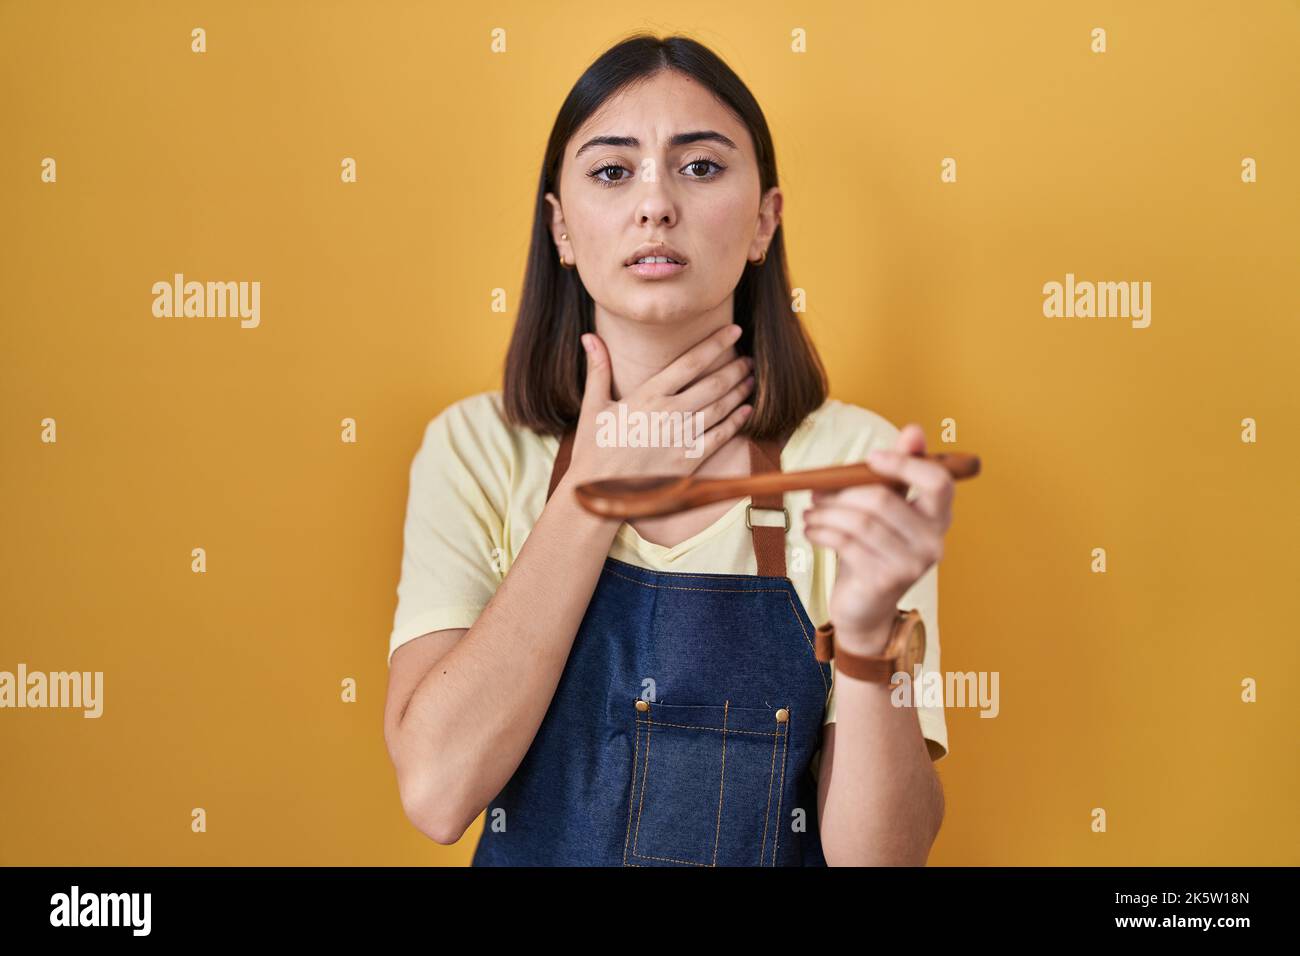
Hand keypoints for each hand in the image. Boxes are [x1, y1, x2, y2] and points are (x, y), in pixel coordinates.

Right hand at [564, 323, 755, 486]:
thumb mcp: (592, 406)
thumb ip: (597, 369)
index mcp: (648, 395)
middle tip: (748, 359)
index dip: (716, 343)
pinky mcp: (688, 461)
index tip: (734, 330)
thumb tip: (589, 336)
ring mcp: (681, 438)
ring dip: (739, 392)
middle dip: (735, 368)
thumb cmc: (594, 448)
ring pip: (720, 408)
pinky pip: (720, 437)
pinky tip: (746, 411)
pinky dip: (736, 422)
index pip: (690, 362)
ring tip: (750, 379)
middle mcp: (669, 413)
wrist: (599, 492)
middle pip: (713, 384)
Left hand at [802, 424, 953, 652]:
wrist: (865, 607)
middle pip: (883, 499)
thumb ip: (899, 473)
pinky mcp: (884, 580)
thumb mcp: (887, 509)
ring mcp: (911, 565)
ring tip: (810, 512)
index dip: (904, 464)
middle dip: (842, 491)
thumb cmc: (875, 549)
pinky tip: (811, 529)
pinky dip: (821, 531)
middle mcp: (933, 542)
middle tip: (816, 491)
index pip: (937, 481)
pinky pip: (845, 543)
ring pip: (858, 521)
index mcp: (939, 518)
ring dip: (825, 512)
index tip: (872, 457)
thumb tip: (915, 429)